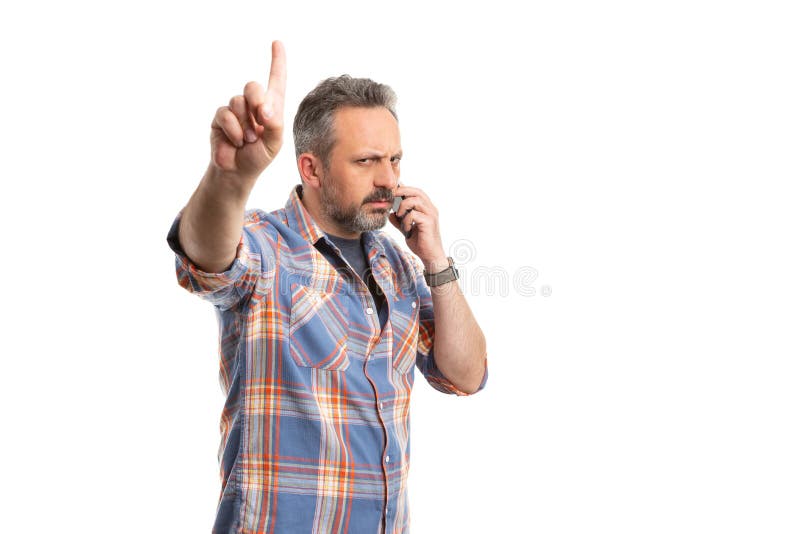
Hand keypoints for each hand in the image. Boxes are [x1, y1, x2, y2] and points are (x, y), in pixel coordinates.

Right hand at [209, 40, 286, 178]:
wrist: (236, 172)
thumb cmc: (259, 157)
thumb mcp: (274, 143)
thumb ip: (275, 124)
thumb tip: (265, 108)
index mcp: (272, 108)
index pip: (276, 81)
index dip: (277, 62)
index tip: (277, 43)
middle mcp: (253, 105)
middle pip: (253, 86)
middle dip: (256, 100)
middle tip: (261, 119)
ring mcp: (236, 111)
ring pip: (238, 101)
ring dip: (244, 124)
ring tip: (247, 140)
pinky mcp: (220, 118)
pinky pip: (225, 114)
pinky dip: (233, 130)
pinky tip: (236, 142)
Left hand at [388, 184, 448, 270]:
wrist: (430, 256)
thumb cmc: (421, 243)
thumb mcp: (407, 229)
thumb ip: (400, 221)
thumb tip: (390, 214)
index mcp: (427, 208)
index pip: (416, 191)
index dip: (404, 189)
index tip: (392, 193)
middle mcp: (431, 209)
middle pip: (417, 192)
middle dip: (402, 191)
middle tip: (391, 197)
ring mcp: (431, 215)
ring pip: (415, 200)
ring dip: (403, 207)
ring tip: (399, 216)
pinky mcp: (429, 223)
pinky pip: (414, 215)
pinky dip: (406, 220)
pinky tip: (406, 229)